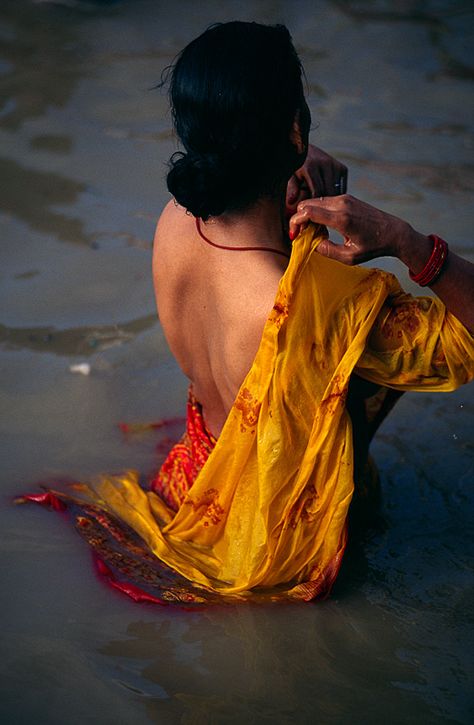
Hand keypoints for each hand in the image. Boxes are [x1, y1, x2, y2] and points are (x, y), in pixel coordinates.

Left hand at [285, 145, 347, 215]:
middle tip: (316, 216)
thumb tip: (291, 202)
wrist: (303, 149)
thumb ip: (292, 188)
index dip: (314, 206)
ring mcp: (335, 165)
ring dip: (330, 201)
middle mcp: (325, 164)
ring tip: (321, 209)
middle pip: (328, 192)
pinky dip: (335, 196)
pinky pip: (341, 188)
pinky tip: (328, 200)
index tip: (310, 215)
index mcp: (311, 166)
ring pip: (336, 191)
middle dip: (323, 205)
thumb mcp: (289, 176)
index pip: (317, 192)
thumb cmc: (294, 167)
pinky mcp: (342, 168)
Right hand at [289, 194, 412, 262]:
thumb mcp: (350, 257)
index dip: (295, 222)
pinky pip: (324, 201)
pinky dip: (317, 211)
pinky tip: (322, 226)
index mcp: (342, 218)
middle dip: (299, 218)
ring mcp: (344, 198)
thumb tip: (312, 243)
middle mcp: (342, 204)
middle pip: (308, 204)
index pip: (308, 212)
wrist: (393, 232)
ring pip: (314, 201)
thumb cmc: (373, 247)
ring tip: (312, 232)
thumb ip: (328, 251)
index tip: (294, 235)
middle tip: (300, 235)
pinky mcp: (347, 198)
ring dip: (307, 215)